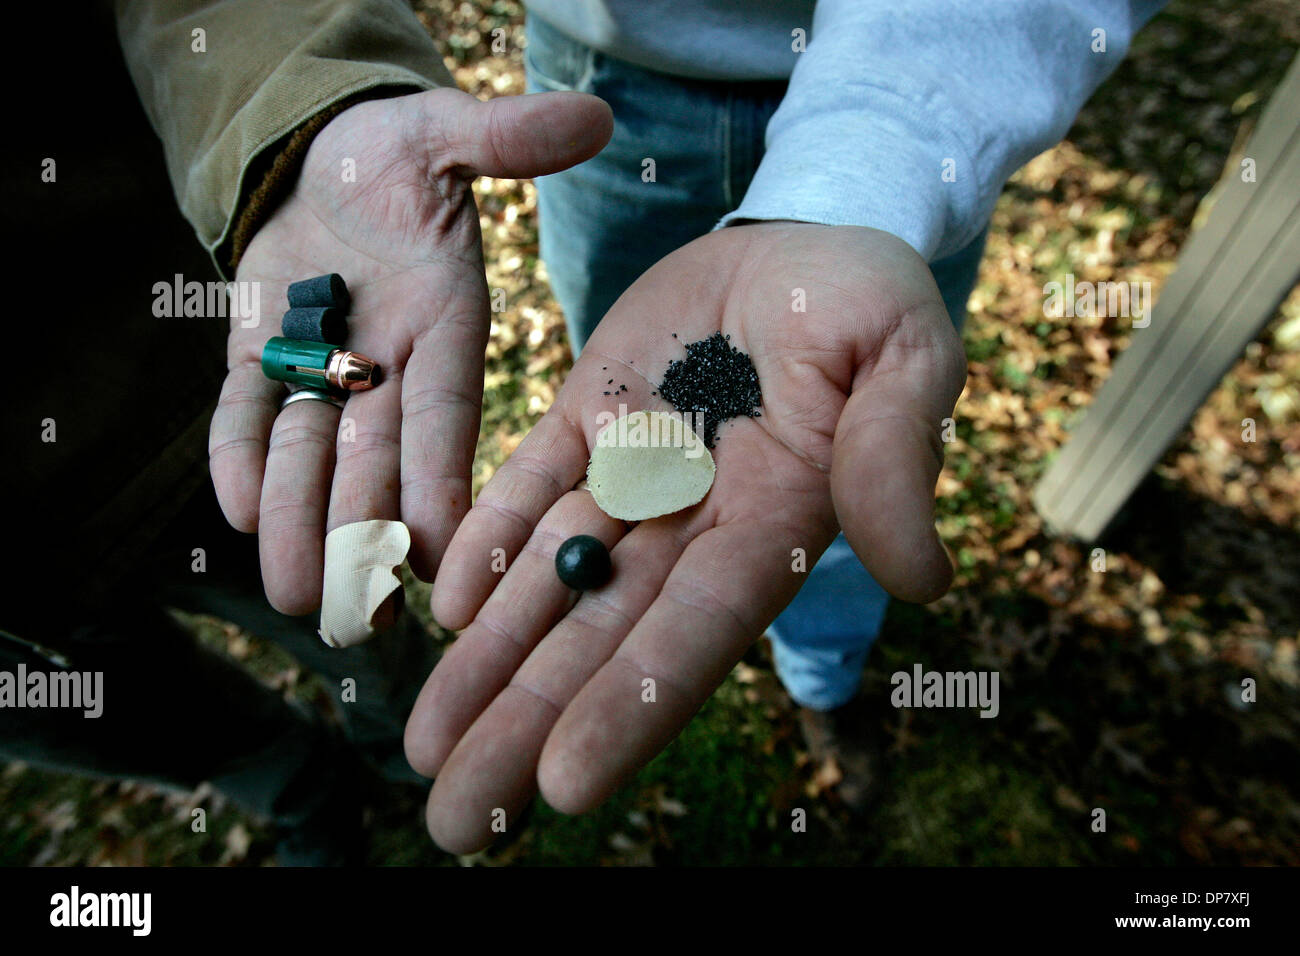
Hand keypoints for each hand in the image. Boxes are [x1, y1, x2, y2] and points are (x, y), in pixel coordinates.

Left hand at [209, 88, 611, 614]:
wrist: (324, 153)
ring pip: (309, 455)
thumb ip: (504, 139)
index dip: (444, 484)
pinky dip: (240, 456)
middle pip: (375, 463)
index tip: (444, 554)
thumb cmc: (396, 152)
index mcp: (444, 328)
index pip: (447, 419)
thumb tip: (589, 117)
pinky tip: (234, 508)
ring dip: (297, 523)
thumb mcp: (445, 134)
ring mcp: (321, 365)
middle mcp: (387, 364)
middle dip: (364, 536)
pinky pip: (246, 413)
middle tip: (360, 615)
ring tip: (295, 593)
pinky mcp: (261, 354)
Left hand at [405, 222, 966, 851]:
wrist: (799, 237)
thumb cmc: (866, 297)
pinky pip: (531, 488)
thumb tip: (922, 579)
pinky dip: (488, 548)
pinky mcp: (589, 415)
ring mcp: (634, 470)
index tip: (565, 785)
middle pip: (605, 634)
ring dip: (489, 661)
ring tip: (425, 744)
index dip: (635, 701)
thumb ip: (898, 455)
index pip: (698, 626)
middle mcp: (695, 517)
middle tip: (457, 821)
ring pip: (552, 580)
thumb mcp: (903, 352)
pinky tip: (444, 611)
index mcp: (775, 517)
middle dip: (530, 722)